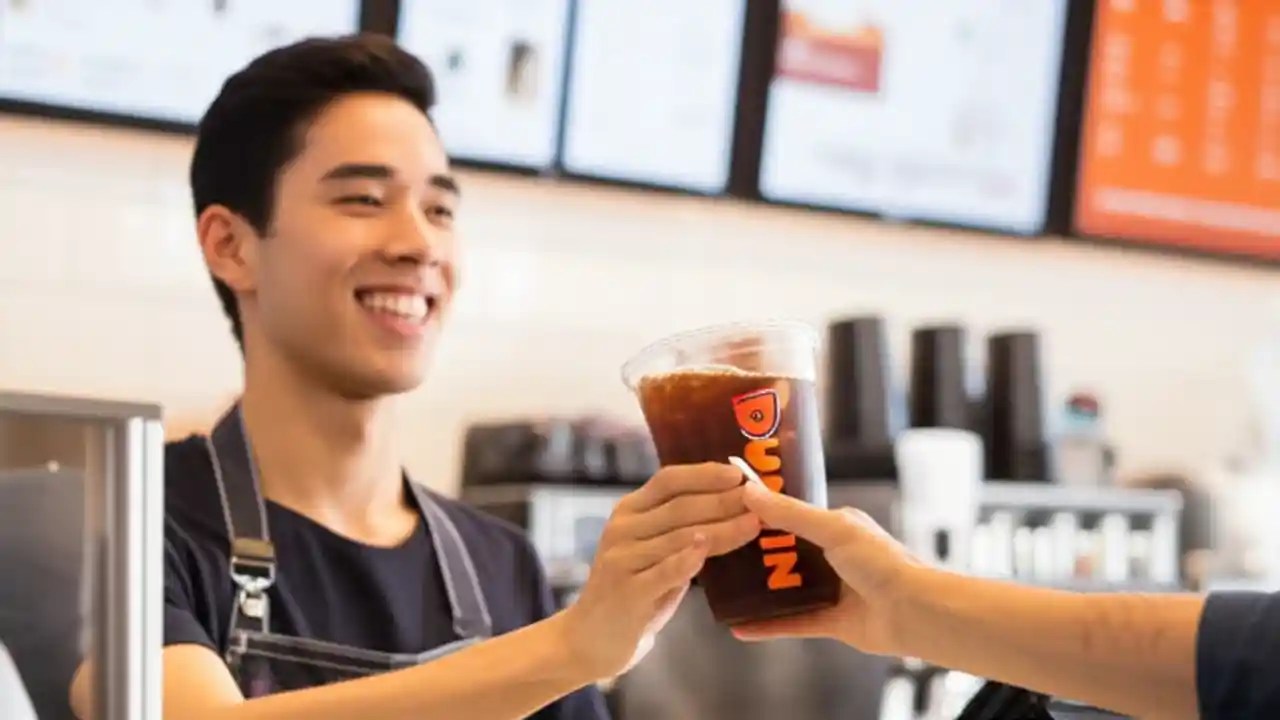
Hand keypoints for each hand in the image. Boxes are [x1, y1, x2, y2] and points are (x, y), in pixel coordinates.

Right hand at [558, 463, 760, 679]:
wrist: (591, 638)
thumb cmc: (634, 589)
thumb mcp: (654, 550)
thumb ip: (682, 528)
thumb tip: (735, 506)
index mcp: (629, 510)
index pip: (668, 480)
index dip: (704, 474)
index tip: (738, 474)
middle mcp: (622, 528)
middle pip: (679, 507)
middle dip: (723, 501)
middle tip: (758, 500)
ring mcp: (622, 560)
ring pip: (679, 537)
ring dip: (721, 529)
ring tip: (753, 525)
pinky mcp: (627, 593)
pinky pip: (663, 572)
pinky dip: (687, 560)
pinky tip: (707, 550)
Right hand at [730, 479, 923, 655]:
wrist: (915, 612)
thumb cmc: (882, 563)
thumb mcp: (832, 528)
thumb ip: (790, 513)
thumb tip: (750, 491)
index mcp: (836, 526)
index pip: (791, 515)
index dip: (762, 513)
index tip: (729, 510)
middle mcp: (832, 556)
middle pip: (783, 554)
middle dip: (753, 555)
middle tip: (718, 550)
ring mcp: (831, 590)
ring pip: (784, 589)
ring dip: (757, 591)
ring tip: (723, 588)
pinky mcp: (831, 621)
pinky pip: (792, 623)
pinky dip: (767, 625)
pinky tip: (740, 627)